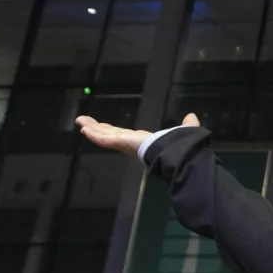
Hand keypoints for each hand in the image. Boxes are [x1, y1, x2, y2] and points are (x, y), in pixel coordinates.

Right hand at [77, 111, 197, 158]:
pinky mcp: (122, 143)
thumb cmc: (178, 145)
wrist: (174, 155)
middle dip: (96, 128)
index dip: (111, 130)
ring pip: (104, 135)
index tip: (102, 127)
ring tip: (80, 122)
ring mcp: (124, 143)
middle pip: (109, 133)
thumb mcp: (183, 130)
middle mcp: (129, 142)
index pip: (122, 134)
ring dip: (92, 129)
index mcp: (141, 140)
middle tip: (83, 123)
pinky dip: (95, 134)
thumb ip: (186, 124)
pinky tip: (84, 129)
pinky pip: (105, 138)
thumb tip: (191, 117)